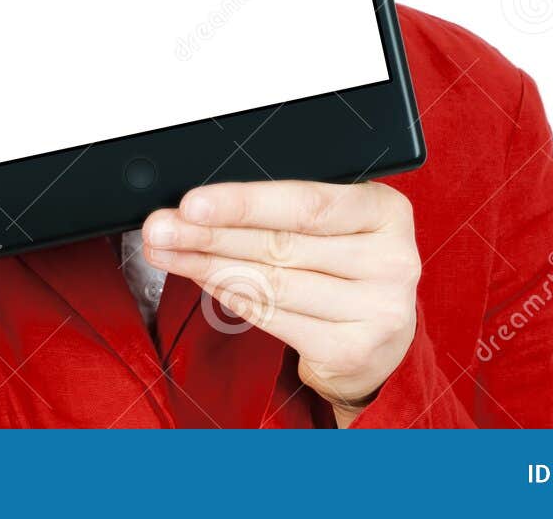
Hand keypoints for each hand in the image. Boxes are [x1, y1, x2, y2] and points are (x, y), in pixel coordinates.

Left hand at [142, 179, 419, 425]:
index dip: (243, 203)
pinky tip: (203, 279)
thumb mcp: (336, 225)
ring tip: (168, 252)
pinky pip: (273, 317)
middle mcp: (391, 260)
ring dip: (207, 265)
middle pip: (280, 244)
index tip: (192, 203)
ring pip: (271, 282)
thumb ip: (286, 208)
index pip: (305, 203)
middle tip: (160, 229)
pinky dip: (230, 295)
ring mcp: (377, 310)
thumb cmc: (346, 264)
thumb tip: (202, 203)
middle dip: (208, 234)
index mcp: (386, 211)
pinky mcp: (352, 350)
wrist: (381, 341)